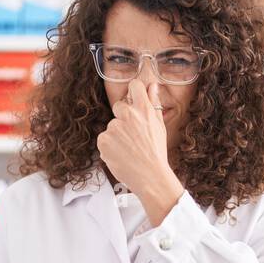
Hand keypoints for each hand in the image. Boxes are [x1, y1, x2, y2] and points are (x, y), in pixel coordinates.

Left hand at [97, 78, 184, 225]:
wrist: (150, 176)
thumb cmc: (156, 153)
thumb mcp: (159, 126)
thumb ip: (154, 103)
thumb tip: (153, 86)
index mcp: (144, 110)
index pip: (135, 86)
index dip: (134, 92)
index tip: (134, 100)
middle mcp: (128, 115)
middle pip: (119, 107)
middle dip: (123, 118)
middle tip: (133, 136)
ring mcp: (114, 127)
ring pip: (111, 126)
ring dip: (116, 136)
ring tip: (129, 150)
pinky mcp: (104, 140)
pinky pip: (104, 139)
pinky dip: (109, 147)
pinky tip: (121, 155)